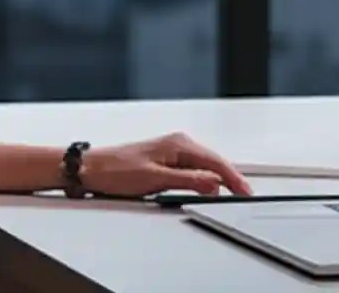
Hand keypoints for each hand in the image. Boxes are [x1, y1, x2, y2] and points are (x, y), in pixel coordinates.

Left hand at [80, 133, 253, 197]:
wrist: (93, 168)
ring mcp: (174, 151)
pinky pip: (195, 168)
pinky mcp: (168, 160)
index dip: (233, 178)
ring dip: (219, 179)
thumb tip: (214, 184)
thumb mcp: (156, 179)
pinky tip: (209, 187)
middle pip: (214, 162)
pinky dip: (206, 178)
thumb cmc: (117, 170)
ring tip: (232, 193)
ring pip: (205, 165)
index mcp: (179, 144)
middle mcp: (179, 144)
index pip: (216, 162)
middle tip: (244, 195)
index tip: (245, 191)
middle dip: (231, 178)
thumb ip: (188, 181)